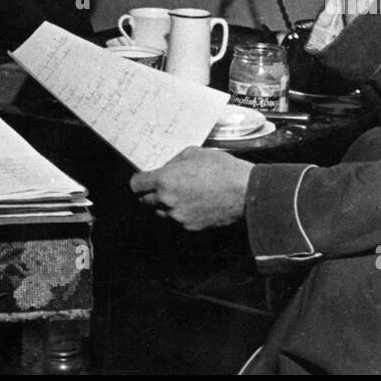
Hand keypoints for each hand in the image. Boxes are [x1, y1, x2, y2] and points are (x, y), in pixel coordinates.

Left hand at [131, 147, 252, 231]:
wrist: (244, 192)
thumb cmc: (221, 168)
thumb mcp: (194, 153)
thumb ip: (174, 161)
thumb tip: (165, 169)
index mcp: (165, 180)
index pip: (136, 185)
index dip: (138, 181)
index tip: (142, 179)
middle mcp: (167, 201)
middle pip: (145, 201)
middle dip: (149, 194)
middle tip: (160, 186)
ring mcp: (179, 217)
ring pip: (161, 212)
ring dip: (165, 205)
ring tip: (181, 194)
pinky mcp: (191, 227)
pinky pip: (178, 220)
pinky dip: (181, 213)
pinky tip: (194, 203)